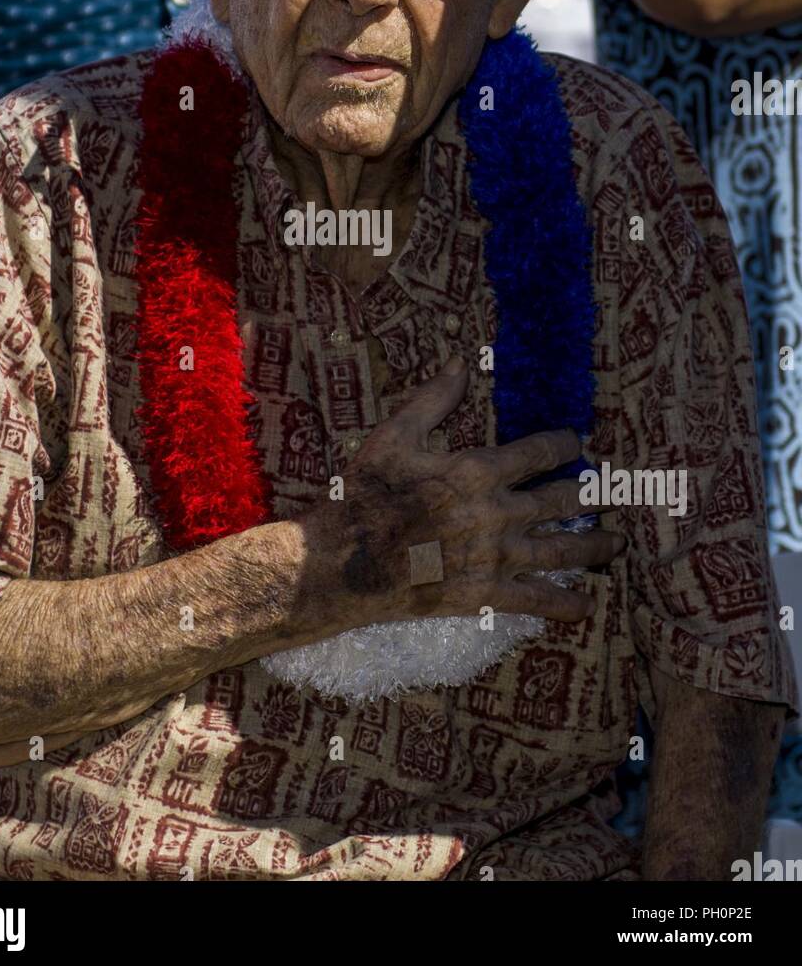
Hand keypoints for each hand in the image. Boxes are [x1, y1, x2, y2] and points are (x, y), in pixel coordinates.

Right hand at [311, 356, 623, 627]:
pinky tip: (587, 603)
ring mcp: (496, 556)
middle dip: (595, 494)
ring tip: (617, 544)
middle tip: (617, 492)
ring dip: (595, 546)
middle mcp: (497, 512)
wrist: (346, 561)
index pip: (540, 452)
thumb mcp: (395, 436)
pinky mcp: (487, 593)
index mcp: (478, 470)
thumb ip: (433, 399)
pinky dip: (567, 603)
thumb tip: (462, 362)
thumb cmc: (367, 494)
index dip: (565, 445)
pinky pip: (538, 600)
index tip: (576, 444)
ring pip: (562, 550)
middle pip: (563, 500)